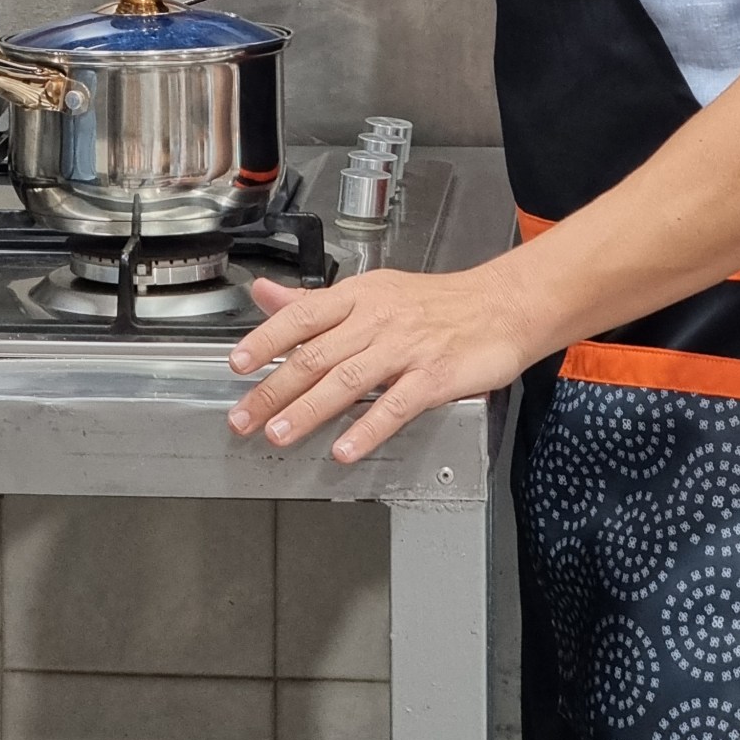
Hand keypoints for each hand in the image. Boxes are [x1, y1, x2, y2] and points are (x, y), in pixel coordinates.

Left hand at [225, 262, 529, 463]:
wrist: (501, 306)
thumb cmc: (434, 303)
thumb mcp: (371, 291)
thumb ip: (314, 302)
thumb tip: (265, 295)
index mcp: (359, 297)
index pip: (302, 316)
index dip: (266, 339)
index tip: (238, 364)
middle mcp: (378, 319)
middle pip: (316, 355)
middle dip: (274, 389)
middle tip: (243, 417)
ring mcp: (406, 348)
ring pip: (348, 381)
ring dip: (309, 411)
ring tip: (279, 434)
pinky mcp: (435, 377)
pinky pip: (395, 405)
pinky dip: (368, 428)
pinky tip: (345, 448)